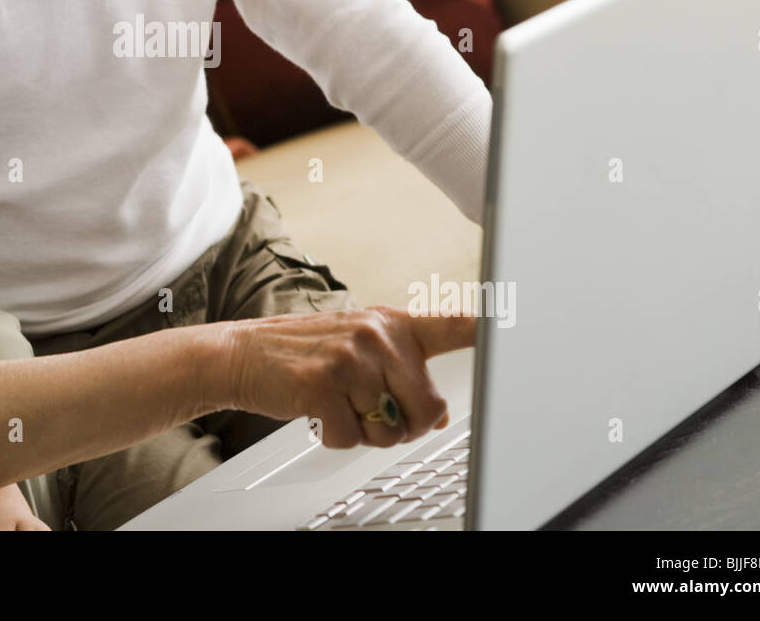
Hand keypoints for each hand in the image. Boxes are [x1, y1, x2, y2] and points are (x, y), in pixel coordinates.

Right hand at [223, 306, 474, 449]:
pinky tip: (317, 411)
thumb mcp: (358, 348)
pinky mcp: (322, 384)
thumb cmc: (305, 354)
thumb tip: (439, 416)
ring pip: (389, 430)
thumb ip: (403, 372)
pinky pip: (351, 439)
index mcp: (391, 322)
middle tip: (370, 409)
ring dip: (364, 432)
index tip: (518, 321)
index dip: (489, 327)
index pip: (453, 323)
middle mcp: (376, 334)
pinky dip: (334, 438)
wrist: (241, 353)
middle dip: (405, 424)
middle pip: (428, 406)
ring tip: (338, 403)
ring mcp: (349, 357)